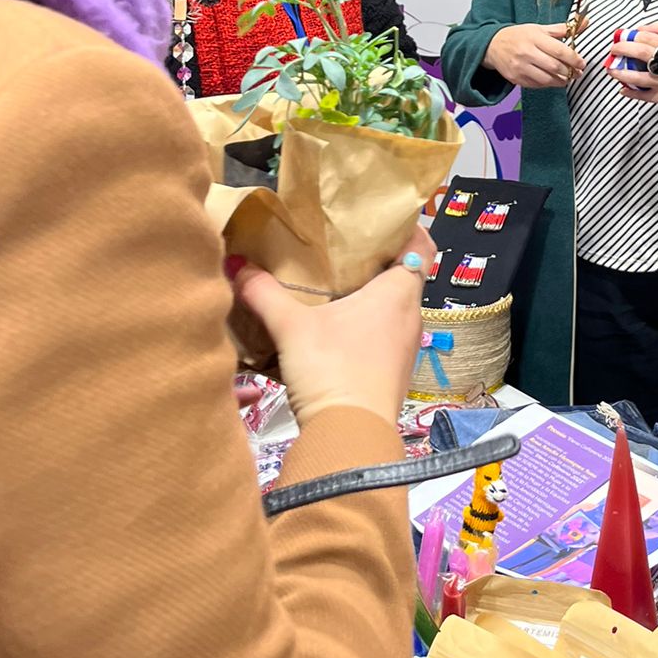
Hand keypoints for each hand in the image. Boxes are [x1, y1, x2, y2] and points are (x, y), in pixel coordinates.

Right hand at [230, 230, 430, 426]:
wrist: (350, 438)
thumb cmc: (332, 368)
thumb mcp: (291, 326)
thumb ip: (262, 292)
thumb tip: (235, 264)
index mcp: (399, 292)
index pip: (422, 247)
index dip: (409, 229)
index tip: (385, 219)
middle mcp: (412, 317)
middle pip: (406, 277)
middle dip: (380, 262)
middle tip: (346, 249)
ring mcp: (407, 350)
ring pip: (395, 310)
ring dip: (373, 298)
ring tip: (337, 288)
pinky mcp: (395, 376)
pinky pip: (386, 338)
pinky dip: (368, 328)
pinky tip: (337, 332)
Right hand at [483, 22, 585, 89]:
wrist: (492, 45)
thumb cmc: (519, 36)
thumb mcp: (540, 29)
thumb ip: (563, 29)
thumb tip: (585, 22)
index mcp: (534, 37)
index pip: (559, 50)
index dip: (574, 59)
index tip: (582, 63)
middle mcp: (526, 52)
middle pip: (554, 67)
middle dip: (570, 72)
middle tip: (577, 72)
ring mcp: (520, 67)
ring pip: (547, 79)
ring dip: (561, 80)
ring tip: (567, 77)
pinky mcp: (516, 78)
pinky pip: (537, 85)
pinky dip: (548, 84)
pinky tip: (553, 79)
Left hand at [606, 23, 657, 108]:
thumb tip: (639, 28)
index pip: (646, 37)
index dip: (629, 36)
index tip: (621, 37)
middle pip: (640, 52)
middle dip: (622, 49)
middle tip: (614, 50)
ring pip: (637, 76)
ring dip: (620, 73)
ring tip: (611, 70)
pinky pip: (643, 95)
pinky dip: (630, 93)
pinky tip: (623, 89)